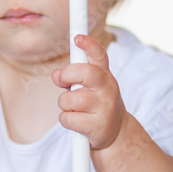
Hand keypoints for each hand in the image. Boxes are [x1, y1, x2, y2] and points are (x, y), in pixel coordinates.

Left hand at [51, 34, 126, 149]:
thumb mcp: (88, 87)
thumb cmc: (97, 105)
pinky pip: (68, 118)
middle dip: (67, 75)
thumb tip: (56, 74)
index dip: (89, 44)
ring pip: (70, 99)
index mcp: (104, 75)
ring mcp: (104, 107)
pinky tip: (77, 122)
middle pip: (85, 72)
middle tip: (65, 82)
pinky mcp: (98, 125)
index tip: (78, 38)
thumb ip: (71, 78)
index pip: (99, 55)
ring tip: (74, 109)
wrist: (116, 133)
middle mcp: (107, 88)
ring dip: (65, 105)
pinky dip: (66, 121)